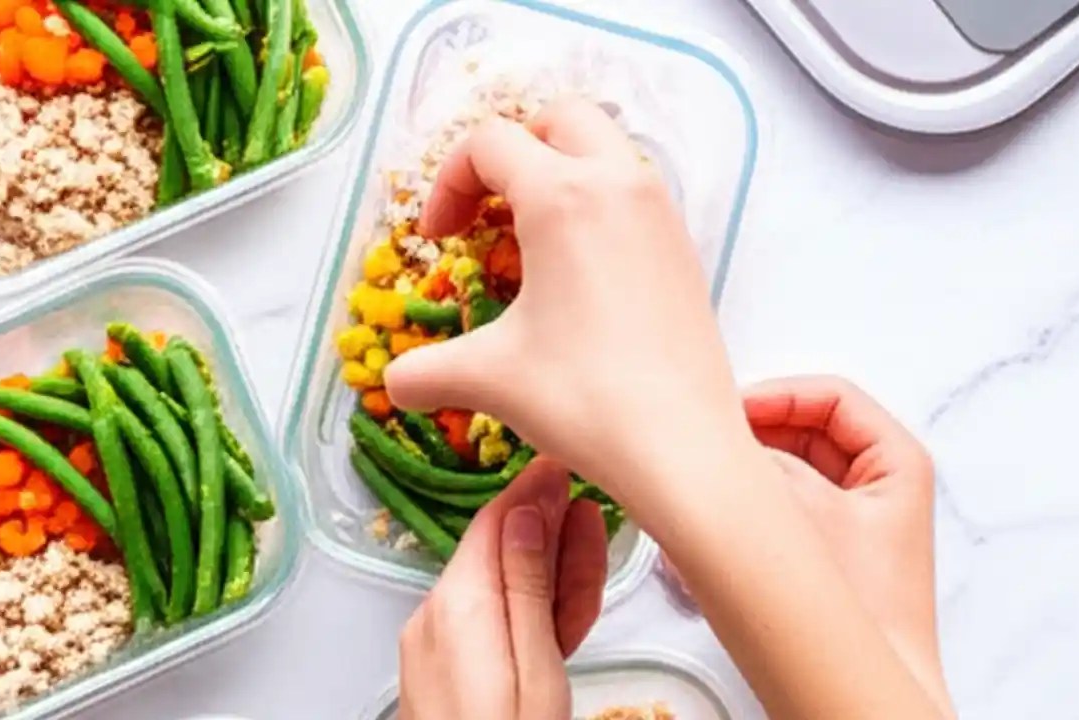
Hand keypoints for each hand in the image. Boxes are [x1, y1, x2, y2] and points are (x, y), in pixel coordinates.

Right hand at [384, 98, 753, 490]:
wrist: (683, 450)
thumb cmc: (583, 399)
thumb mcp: (488, 378)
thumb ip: (424, 372)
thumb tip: (395, 382)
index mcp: (564, 196)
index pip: (489, 142)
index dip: (448, 184)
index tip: (438, 241)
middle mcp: (620, 185)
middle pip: (558, 119)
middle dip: (512, 152)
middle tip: (486, 211)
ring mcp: (661, 214)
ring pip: (605, 151)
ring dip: (559, 176)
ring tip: (530, 244)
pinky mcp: (684, 250)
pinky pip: (633, 195)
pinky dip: (596, 208)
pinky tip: (577, 279)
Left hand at [398, 458, 607, 719]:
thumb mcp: (536, 668)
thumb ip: (528, 584)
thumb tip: (528, 509)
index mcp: (458, 606)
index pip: (496, 521)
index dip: (536, 491)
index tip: (573, 466)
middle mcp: (436, 614)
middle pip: (499, 552)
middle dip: (551, 537)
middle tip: (599, 523)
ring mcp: (436, 641)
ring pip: (500, 586)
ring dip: (547, 576)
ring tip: (590, 574)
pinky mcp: (444, 665)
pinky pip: (490, 621)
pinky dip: (528, 613)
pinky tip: (563, 612)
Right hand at [743, 376, 953, 716]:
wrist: (866, 680)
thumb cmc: (863, 605)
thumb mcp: (805, 511)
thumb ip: (764, 462)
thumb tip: (725, 433)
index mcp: (896, 458)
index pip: (831, 396)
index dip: (777, 395)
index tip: (731, 409)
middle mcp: (878, 480)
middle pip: (806, 427)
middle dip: (755, 433)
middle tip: (712, 439)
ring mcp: (852, 512)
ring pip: (789, 464)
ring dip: (749, 468)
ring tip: (712, 476)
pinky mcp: (827, 542)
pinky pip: (783, 500)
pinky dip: (752, 501)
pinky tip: (720, 511)